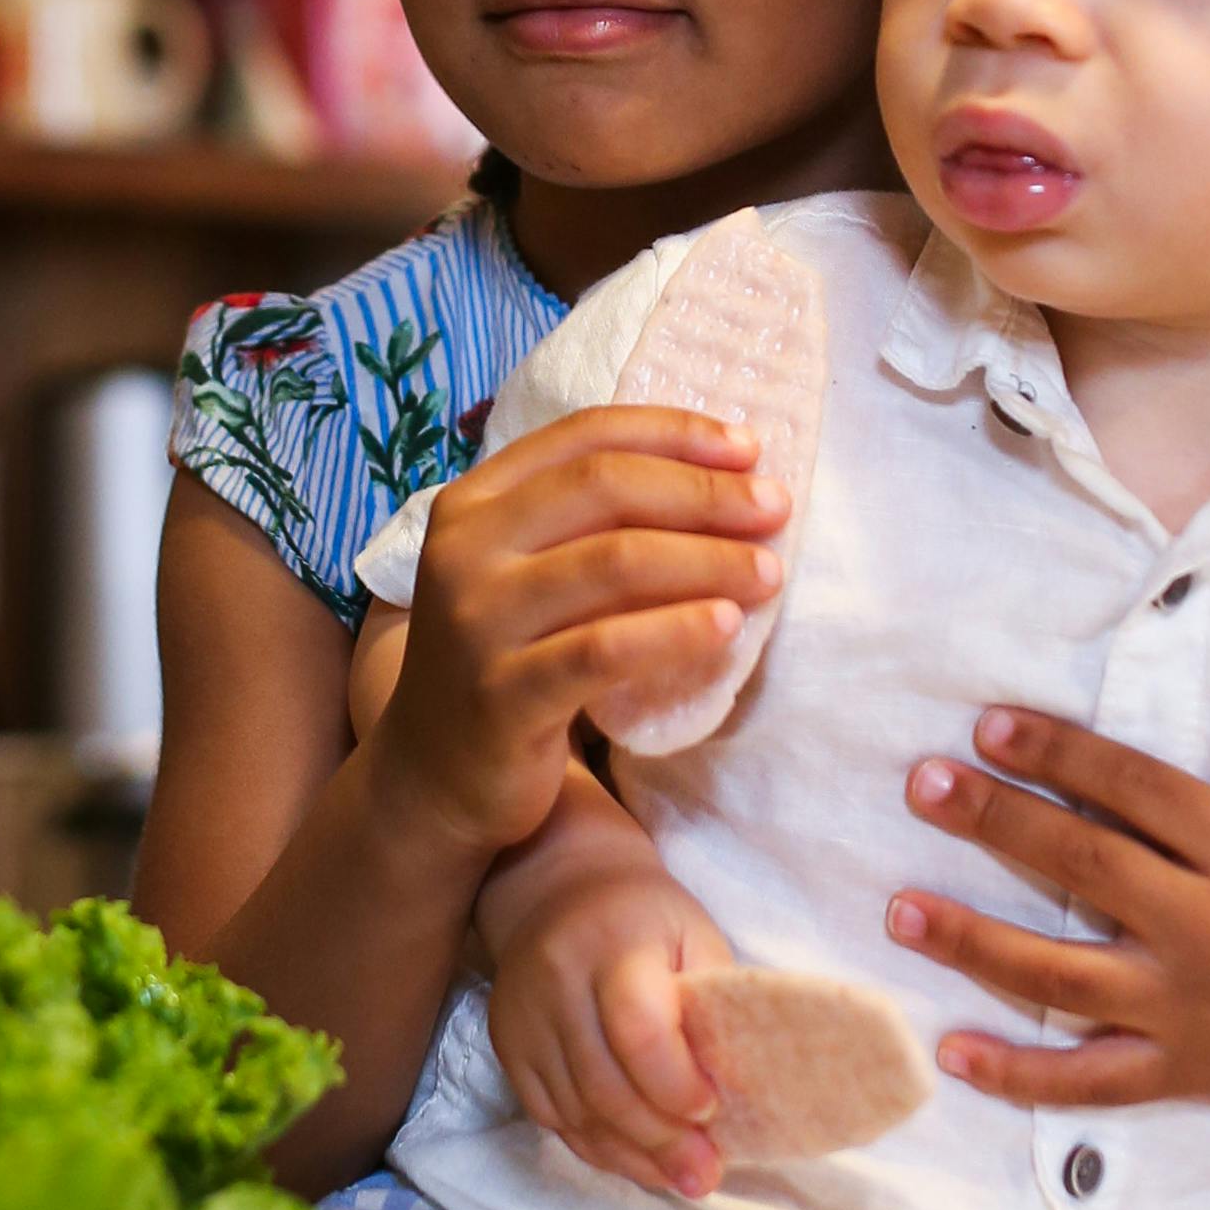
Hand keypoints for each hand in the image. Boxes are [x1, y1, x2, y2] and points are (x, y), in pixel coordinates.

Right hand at [371, 409, 786, 866]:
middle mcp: (464, 550)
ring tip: (768, 572)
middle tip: (774, 508)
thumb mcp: (528, 573)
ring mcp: (477, 623)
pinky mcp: (503, 695)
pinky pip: (607, 650)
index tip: (750, 448)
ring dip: (707, 559)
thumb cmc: (509, 659)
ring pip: (613, 563)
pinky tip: (726, 627)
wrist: (435, 775)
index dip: (674, 433)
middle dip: (703, 492)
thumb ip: (589, 525)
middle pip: (603, 487)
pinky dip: (676, 630)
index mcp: (473, 502)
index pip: (584, 435)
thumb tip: (724, 479)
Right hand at [487, 862, 735, 1201]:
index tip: (711, 1111)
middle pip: (605, 1085)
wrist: (561, 889)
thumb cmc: (648, 917)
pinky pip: (551, 1116)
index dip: (675, 1083)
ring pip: (576, 1112)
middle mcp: (557, 982)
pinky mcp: (506, 1046)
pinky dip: (597, 1147)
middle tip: (704, 1174)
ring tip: (680, 1179)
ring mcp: (523, 1018)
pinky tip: (636, 1161)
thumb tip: (734, 1092)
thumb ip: (711, 1007)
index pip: (638, 1030)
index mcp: (614, 944)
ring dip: (632, 1156)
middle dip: (660, 1141)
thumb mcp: (696, 936)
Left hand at [882, 624, 1209, 1162]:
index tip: (991, 722)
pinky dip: (1020, 1073)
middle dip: (997, 823)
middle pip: (1085, 867)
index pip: (1141, 792)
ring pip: (1064, 975)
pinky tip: (952, 1051)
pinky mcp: (1187, 1069)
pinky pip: (1091, 1078)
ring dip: (974, 942)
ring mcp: (1193, 1009)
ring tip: (898, 907)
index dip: (1062, 753)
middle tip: (922, 785)